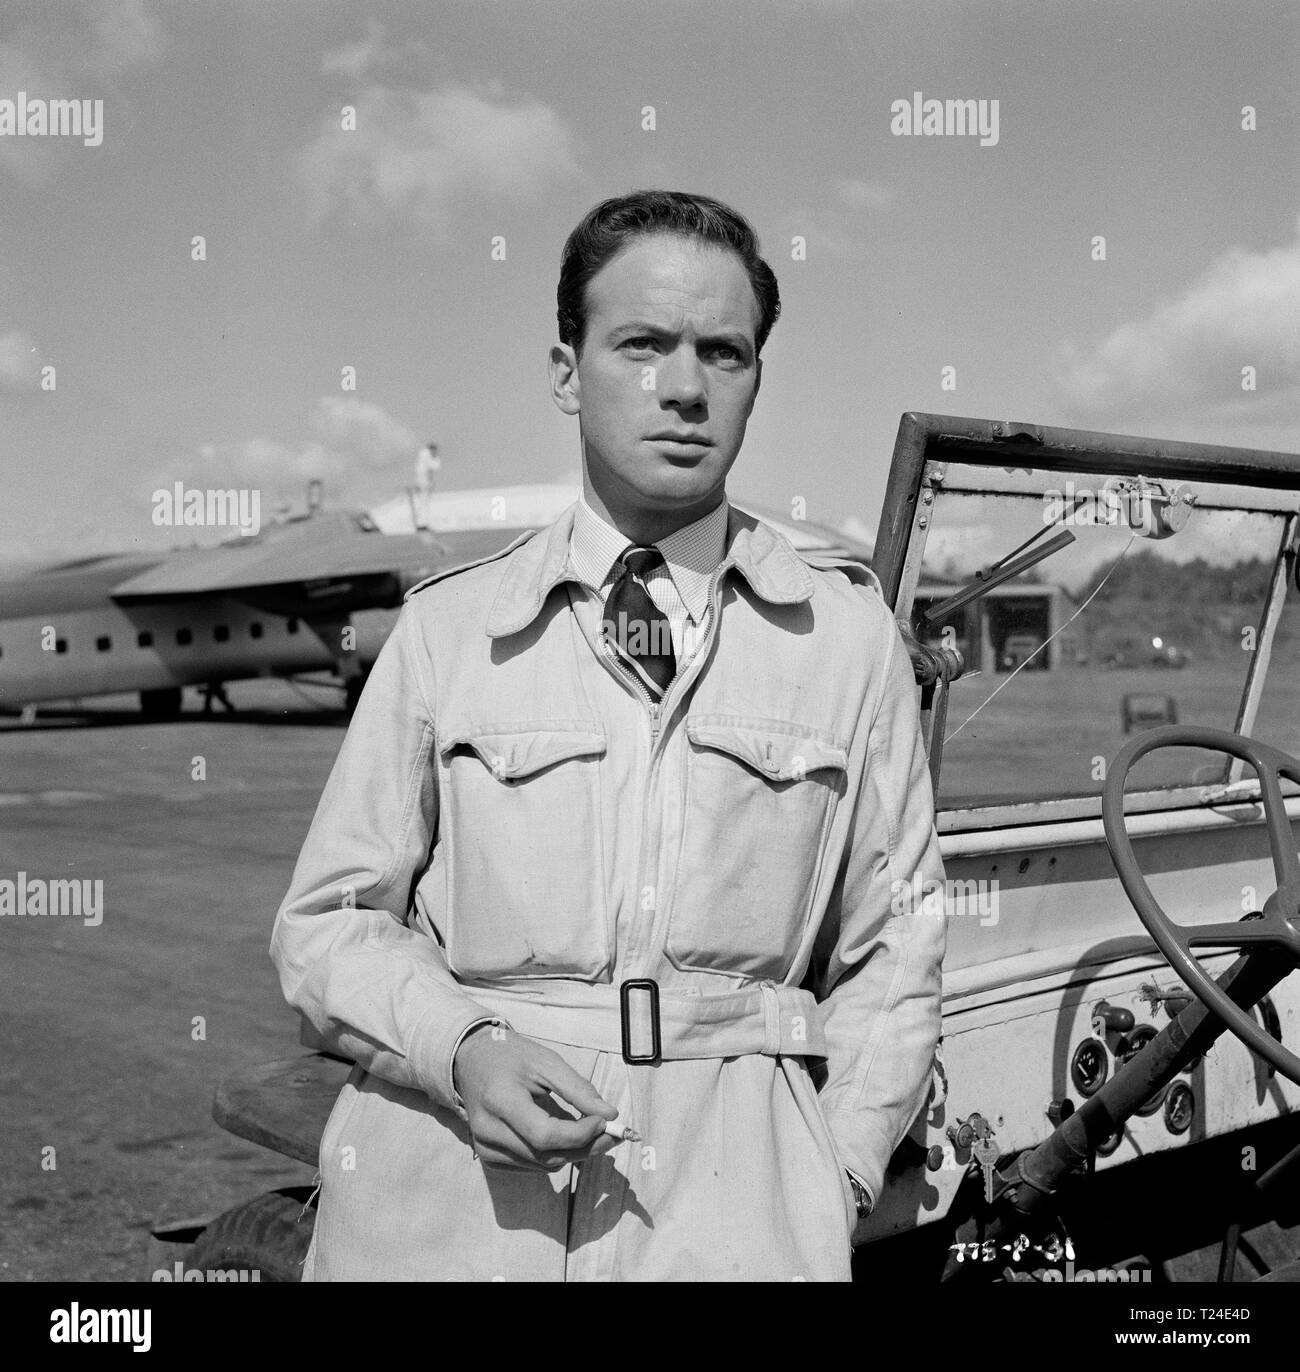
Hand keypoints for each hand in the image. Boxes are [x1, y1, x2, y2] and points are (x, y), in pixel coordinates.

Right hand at [453, 1025, 619, 1170]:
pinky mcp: (491, 1158)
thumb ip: (578, 1089)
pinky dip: (556, 1154)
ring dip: (575, 1153)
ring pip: (544, 1166)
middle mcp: (488, 1131)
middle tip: (614, 1132)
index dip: (580, 1134)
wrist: (471, 1061)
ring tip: (593, 1129)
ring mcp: (486, 1149)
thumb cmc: (510, 1056)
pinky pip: (534, 1166)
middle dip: (587, 1147)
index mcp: (500, 1101)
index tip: (606, 1121)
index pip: (545, 1135)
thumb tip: (611, 1116)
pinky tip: (566, 1134)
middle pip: (547, 1156)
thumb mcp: (546, 1061)